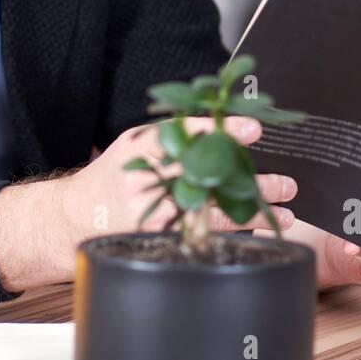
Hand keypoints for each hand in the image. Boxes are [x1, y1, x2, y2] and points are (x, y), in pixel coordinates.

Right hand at [0, 116, 298, 290]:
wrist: (75, 216)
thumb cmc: (113, 175)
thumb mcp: (134, 144)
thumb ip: (170, 133)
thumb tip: (220, 121)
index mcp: (140, 146)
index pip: (184, 133)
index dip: (222, 130)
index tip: (253, 129)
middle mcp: (146, 178)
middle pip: (206, 176)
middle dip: (248, 179)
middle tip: (285, 181)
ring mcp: (151, 212)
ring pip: (211, 209)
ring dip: (250, 209)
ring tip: (285, 208)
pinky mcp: (156, 238)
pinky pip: (201, 234)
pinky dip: (234, 230)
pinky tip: (259, 229)